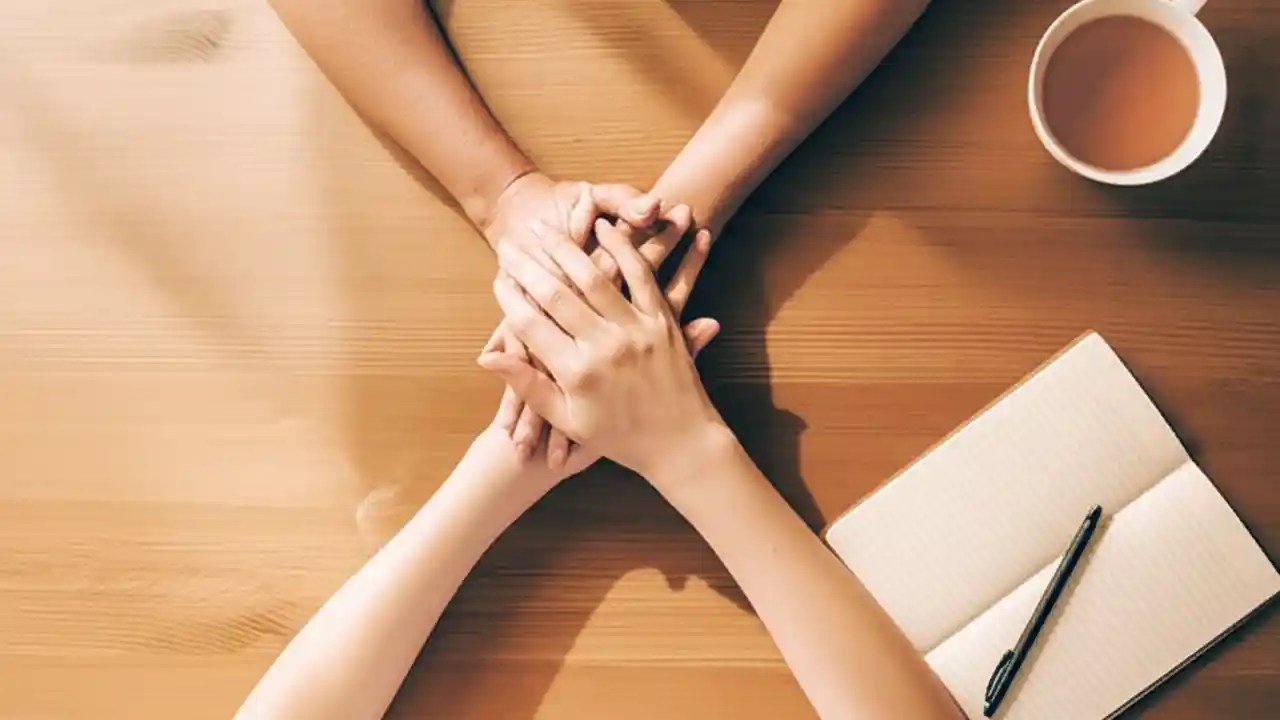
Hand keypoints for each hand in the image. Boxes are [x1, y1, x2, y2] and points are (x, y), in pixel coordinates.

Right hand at [480, 217, 723, 478]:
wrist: (682, 446)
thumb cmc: (618, 438)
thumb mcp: (567, 419)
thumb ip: (527, 385)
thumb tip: (484, 358)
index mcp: (576, 375)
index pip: (530, 325)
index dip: (509, 298)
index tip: (497, 278)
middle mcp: (605, 349)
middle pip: (556, 294)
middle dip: (528, 265)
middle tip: (509, 244)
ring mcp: (636, 332)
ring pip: (595, 278)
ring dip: (567, 248)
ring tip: (545, 228)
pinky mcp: (664, 323)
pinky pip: (642, 276)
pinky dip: (623, 249)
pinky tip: (604, 227)